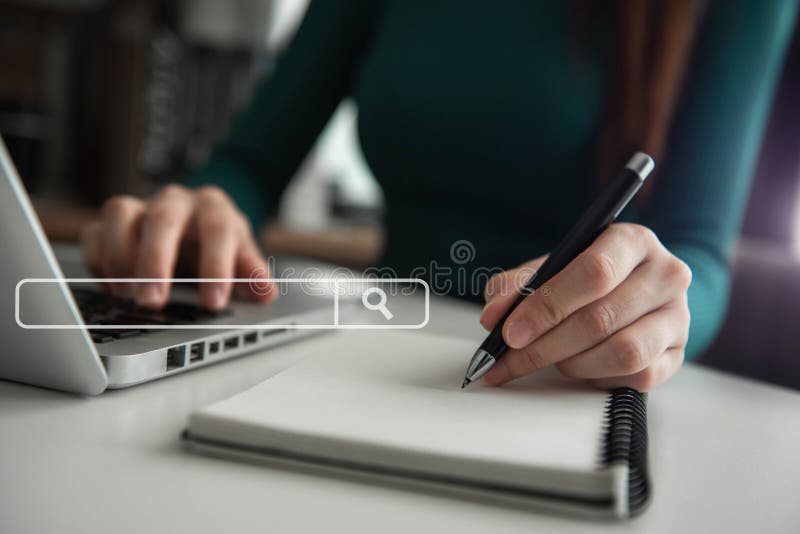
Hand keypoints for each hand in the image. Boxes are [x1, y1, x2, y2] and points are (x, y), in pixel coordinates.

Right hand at [81, 184, 275, 309]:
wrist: (198, 219)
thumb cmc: (218, 241)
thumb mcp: (242, 254)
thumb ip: (252, 273)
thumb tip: (266, 292)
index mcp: (214, 207)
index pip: (218, 230)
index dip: (216, 266)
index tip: (214, 303)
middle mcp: (175, 201)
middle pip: (164, 220)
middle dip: (156, 262)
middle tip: (153, 302)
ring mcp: (141, 207)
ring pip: (120, 214)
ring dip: (121, 258)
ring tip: (129, 296)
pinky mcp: (113, 222)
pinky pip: (94, 232)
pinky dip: (98, 261)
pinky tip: (112, 290)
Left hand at [479, 223, 690, 391]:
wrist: (636, 290)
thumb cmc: (587, 278)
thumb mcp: (550, 268)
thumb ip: (516, 286)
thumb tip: (492, 317)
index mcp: (632, 241)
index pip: (594, 273)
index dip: (546, 306)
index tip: (509, 332)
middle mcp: (665, 274)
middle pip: (601, 318)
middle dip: (544, 344)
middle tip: (511, 358)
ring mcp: (677, 316)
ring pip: (622, 352)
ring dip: (573, 363)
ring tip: (550, 359)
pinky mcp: (678, 353)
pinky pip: (636, 377)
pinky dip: (598, 377)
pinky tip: (580, 367)